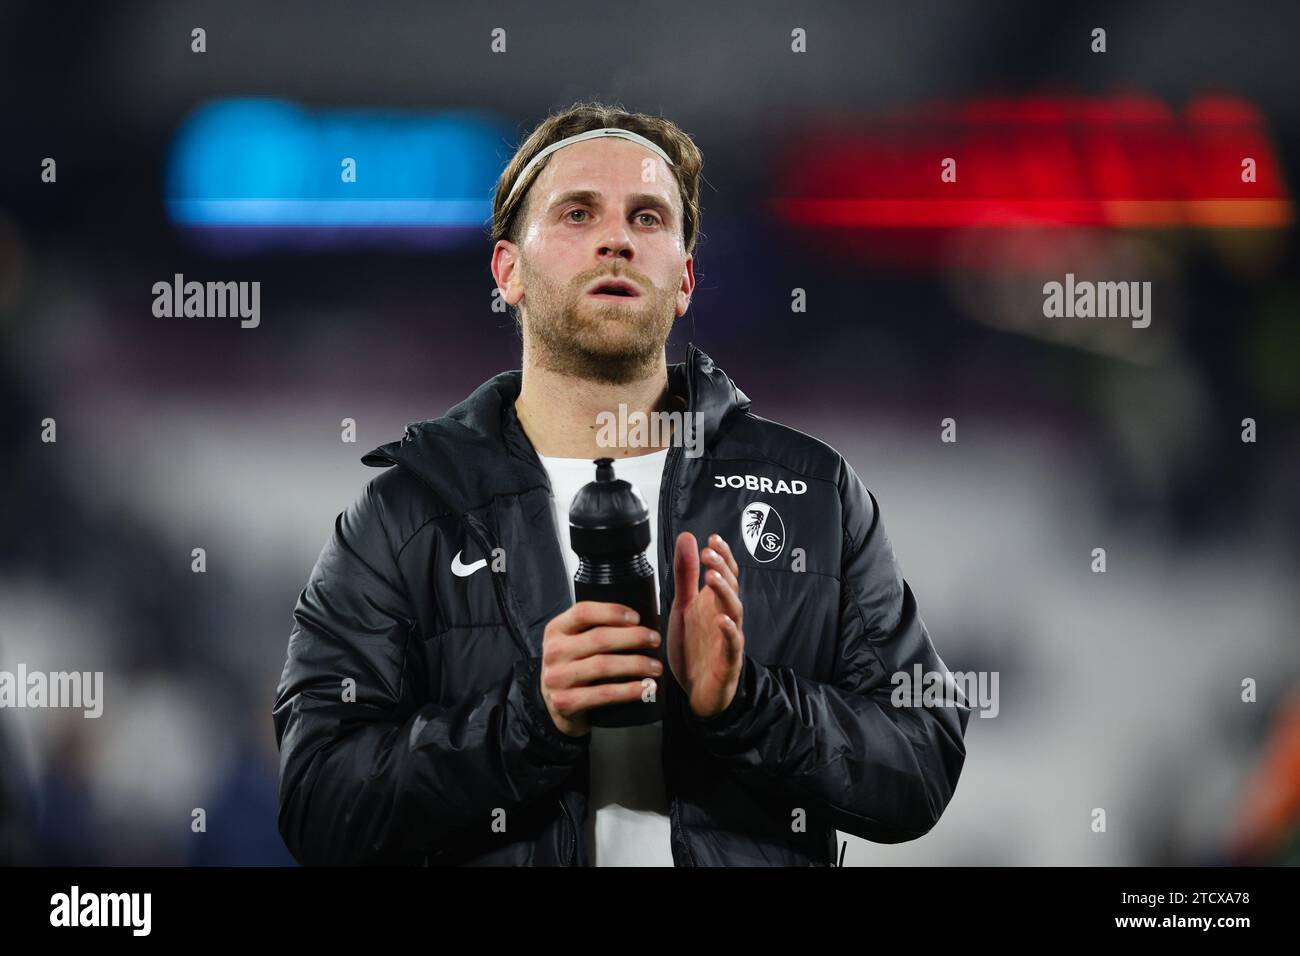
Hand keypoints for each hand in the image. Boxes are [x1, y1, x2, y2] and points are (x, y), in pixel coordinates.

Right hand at [538, 601, 662, 736]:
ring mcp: (557, 678)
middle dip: (634, 637)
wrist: (553, 706)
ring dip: (636, 665)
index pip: (583, 612)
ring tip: (656, 667)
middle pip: (599, 638)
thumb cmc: (573, 666)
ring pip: (604, 666)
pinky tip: (645, 688)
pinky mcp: (565, 702)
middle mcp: (553, 652)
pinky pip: (603, 694)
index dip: (612, 612)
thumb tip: (639, 622)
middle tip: (655, 640)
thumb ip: (593, 628)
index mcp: (556, 630)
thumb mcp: (573, 642)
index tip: (637, 618)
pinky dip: (628, 691)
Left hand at [667, 532, 745, 718]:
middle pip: (730, 588)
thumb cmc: (694, 647)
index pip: (725, 574)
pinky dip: (729, 632)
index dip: (722, 556)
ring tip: (712, 578)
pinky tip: (722, 620)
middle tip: (708, 553)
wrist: (697, 692)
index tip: (712, 538)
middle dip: (721, 569)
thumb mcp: (683, 606)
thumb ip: (685, 574)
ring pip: (734, 612)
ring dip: (724, 594)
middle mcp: (724, 616)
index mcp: (713, 603)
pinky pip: (732, 644)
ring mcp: (728, 638)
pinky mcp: (728, 661)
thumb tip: (688, 537)